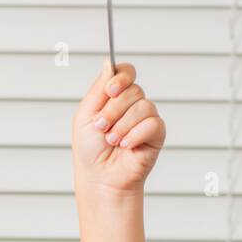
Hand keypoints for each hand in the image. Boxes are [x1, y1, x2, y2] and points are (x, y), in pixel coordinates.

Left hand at [72, 59, 165, 199]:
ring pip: (143, 106)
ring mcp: (145, 118)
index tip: (111, 90)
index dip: (122, 76)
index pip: (126, 72)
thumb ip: (98, 89)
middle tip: (101, 128)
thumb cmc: (90, 151)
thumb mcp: (85, 115)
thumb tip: (108, 63)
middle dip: (114, 111)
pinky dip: (136, 135)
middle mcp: (131, 104)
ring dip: (122, 126)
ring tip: (113, 141)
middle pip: (133, 89)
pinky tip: (127, 146)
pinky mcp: (156, 134)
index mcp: (114, 96)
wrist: (100, 178)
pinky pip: (152, 123)